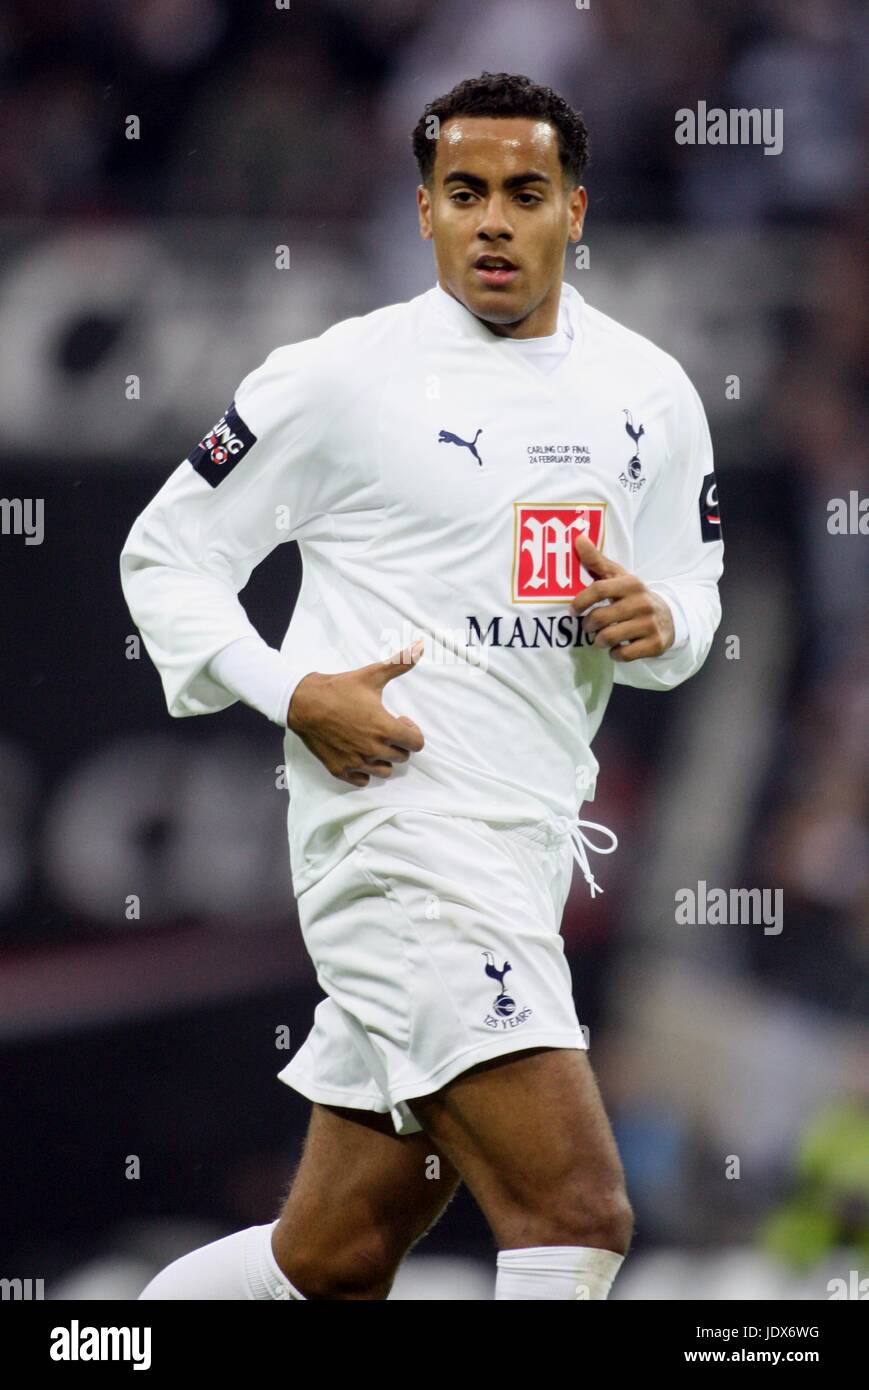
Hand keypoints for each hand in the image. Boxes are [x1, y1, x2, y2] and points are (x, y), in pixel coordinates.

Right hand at [286, 640, 425, 785]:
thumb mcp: (372, 675)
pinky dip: (365, 771)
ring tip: (373, 741)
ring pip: (385, 771)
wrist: (303, 702)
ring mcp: (357, 762)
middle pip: (402, 757)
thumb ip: (400, 663)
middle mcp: (373, 750)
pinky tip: (358, 753)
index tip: (399, 719)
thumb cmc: (338, 689)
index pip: (416, 744)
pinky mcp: (340, 770)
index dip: (411, 731)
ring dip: (384, 758)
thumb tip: (421, 645)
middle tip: (384, 728)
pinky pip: (363, 780)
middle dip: (398, 743)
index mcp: (385, 729)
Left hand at [570, 532, 673, 660]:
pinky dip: (615, 654)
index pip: (598, 589)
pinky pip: (624, 654)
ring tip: (601, 637)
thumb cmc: (633, 596)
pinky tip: (617, 648)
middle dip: (588, 625)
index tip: (573, 610)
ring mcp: (650, 624)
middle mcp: (642, 603)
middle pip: (600, 617)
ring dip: (599, 640)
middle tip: (589, 626)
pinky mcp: (655, 644)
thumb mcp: (619, 577)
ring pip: (609, 638)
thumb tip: (578, 538)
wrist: (669, 617)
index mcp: (631, 584)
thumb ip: (597, 560)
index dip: (580, 601)